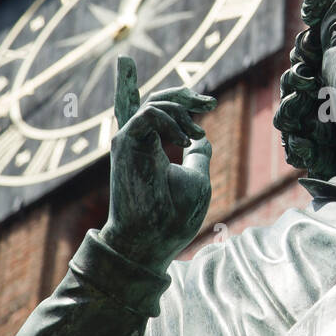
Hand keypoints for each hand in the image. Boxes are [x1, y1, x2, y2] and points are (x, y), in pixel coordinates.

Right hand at [100, 62, 215, 268]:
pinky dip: (168, 120)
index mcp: (151, 148)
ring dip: (180, 108)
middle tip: (208, 102)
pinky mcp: (125, 144)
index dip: (181, 99)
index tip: (210, 103)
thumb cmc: (174, 216)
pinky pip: (146, 114)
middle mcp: (138, 141)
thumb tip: (202, 138)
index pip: (153, 112)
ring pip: (153, 102)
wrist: (152, 240)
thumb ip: (197, 155)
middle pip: (156, 101)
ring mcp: (130, 141)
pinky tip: (184, 139)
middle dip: (183, 95)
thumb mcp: (196, 179)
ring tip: (195, 133)